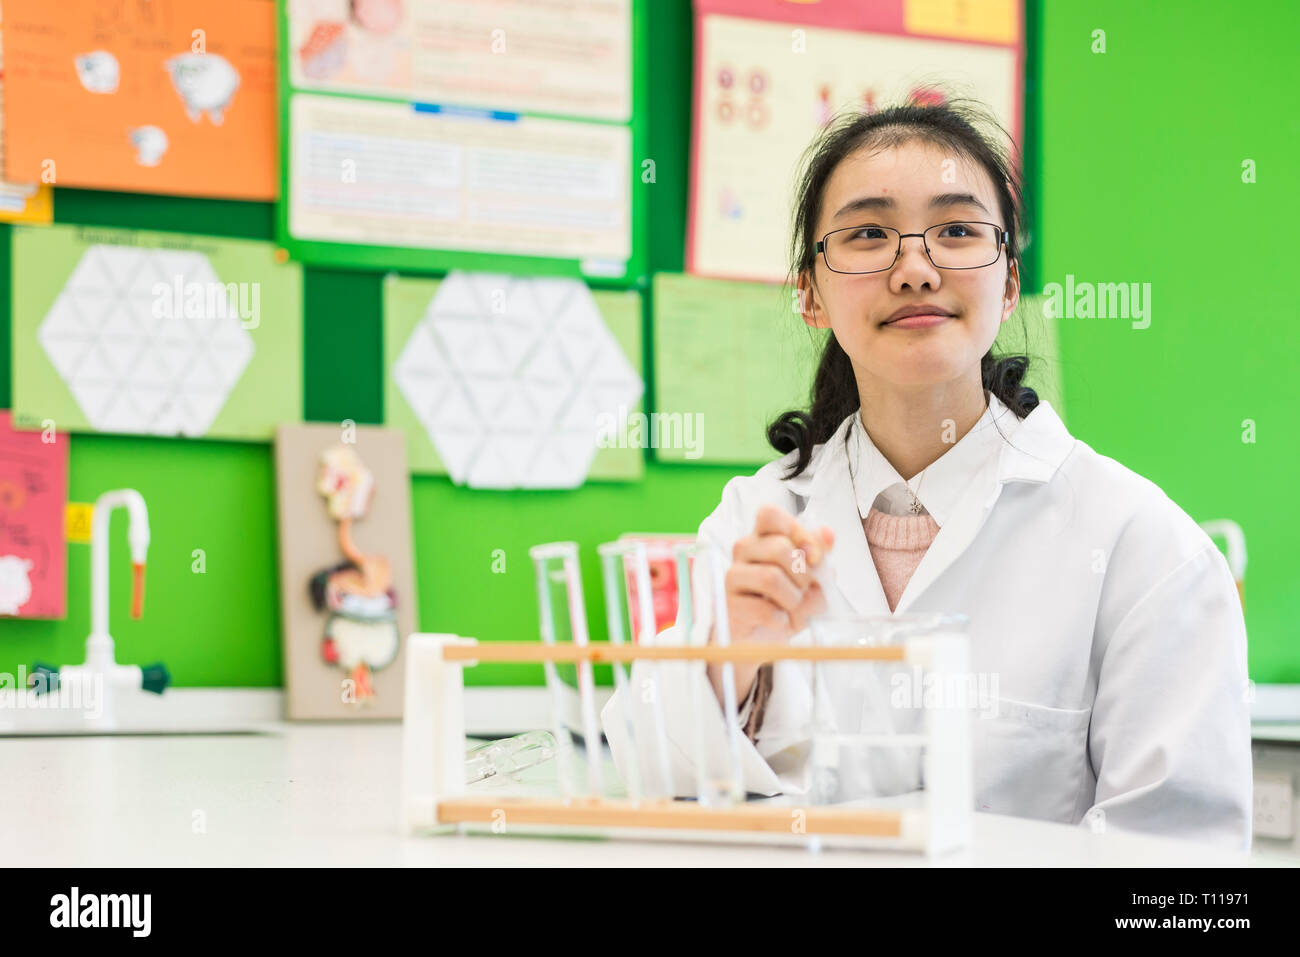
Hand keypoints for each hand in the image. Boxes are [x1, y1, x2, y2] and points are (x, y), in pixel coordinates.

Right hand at [725, 504, 833, 643]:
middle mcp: (745, 550)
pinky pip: (764, 609)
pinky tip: (779, 621)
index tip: (814, 554)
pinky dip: (782, 620)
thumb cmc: (787, 602)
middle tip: (806, 589)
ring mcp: (733, 576)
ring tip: (793, 607)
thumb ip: (820, 556)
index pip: (770, 515)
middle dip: (804, 574)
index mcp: (764, 537)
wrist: (765, 640)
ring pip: (771, 578)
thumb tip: (828, 534)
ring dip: (794, 599)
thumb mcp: (812, 580)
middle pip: (779, 548)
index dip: (796, 531)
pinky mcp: (730, 605)